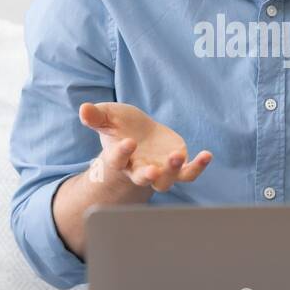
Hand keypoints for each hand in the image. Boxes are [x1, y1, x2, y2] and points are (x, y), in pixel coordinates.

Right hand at [78, 102, 212, 192]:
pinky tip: (207, 155)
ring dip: (172, 171)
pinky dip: (198, 167)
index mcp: (119, 159)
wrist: (138, 136)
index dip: (121, 153)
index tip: (128, 141)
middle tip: (152, 171)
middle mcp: (138, 169)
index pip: (117, 159)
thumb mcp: (108, 117)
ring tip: (177, 156)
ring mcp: (159, 171)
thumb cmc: (120, 127)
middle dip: (148, 176)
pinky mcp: (176, 168)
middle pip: (142, 178)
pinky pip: (188, 173)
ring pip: (166, 181)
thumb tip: (83, 109)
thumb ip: (96, 116)